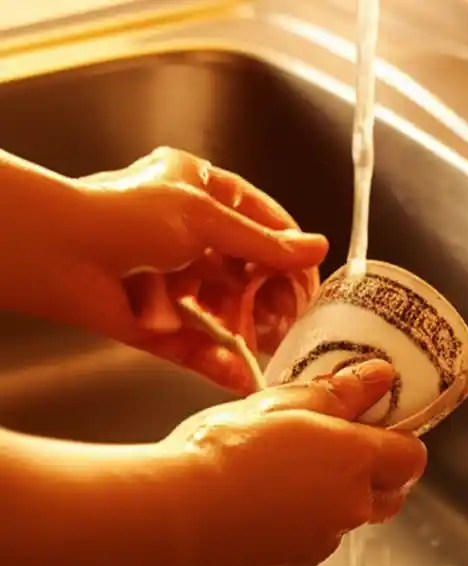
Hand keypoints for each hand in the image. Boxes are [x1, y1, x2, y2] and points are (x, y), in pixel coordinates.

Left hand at [21, 147, 327, 393]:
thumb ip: (265, 243)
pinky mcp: (151, 320)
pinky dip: (217, 362)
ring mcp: (168, 279)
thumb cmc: (119, 214)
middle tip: (293, 319)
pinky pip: (193, 346)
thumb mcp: (206, 218)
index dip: (290, 252)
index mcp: (198, 190)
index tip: (312, 280)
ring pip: (222, 310)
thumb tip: (316, 249)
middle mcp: (185, 234)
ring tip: (267, 344)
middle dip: (270, 296)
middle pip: (246, 270)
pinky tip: (243, 374)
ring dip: (246, 329)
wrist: (51, 250)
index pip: (262, 222)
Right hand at [157, 359, 425, 565]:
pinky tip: (252, 512)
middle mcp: (349, 509)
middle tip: (330, 452)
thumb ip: (339, 393)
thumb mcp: (280, 403)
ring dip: (326, 503)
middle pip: (389, 495)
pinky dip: (293, 530)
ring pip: (343, 521)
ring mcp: (320, 546)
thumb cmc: (219, 450)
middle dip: (373, 476)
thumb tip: (381, 377)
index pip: (412, 456)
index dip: (399, 440)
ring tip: (274, 479)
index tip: (374, 427)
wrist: (167, 516)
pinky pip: (306, 547)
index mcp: (355, 461)